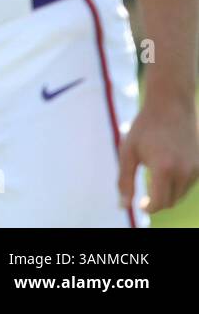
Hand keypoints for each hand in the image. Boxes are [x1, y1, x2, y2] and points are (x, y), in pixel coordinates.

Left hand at [118, 96, 198, 214]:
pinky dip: (177, 184)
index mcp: (164, 168)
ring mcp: (195, 168)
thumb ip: (124, 180)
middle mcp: (184, 171)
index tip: (141, 204)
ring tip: (155, 175)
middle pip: (171, 201)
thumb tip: (122, 206)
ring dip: (168, 193)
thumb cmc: (144, 128)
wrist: (170, 106)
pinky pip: (188, 184)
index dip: (149, 207)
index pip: (159, 203)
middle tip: (144, 196)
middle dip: (158, 202)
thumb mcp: (128, 151)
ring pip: (181, 194)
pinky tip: (167, 168)